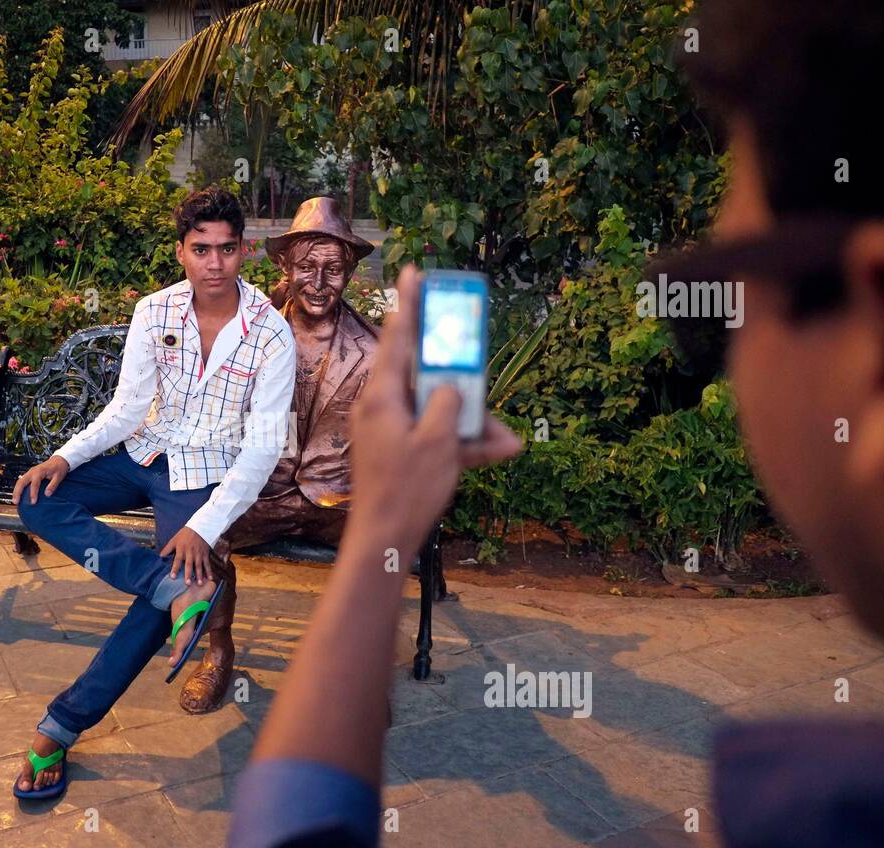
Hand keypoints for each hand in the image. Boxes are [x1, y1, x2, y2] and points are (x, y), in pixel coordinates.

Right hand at [11, 455, 70, 505]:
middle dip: (17, 492)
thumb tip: (47, 494)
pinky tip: (18, 495)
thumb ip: (53, 485)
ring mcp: (30, 472)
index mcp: (39, 472)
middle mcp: (32, 472)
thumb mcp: (58, 477)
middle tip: (16, 502)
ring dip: (16, 491)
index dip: (33, 493)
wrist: (58, 460)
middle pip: (21, 482)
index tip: (33, 502)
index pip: (34, 484)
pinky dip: (19, 488)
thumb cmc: (59, 468)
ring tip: (14, 501)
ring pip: (19, 481)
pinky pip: (22, 481)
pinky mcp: (30, 474)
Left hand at [159, 526, 213, 585]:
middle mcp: (190, 553)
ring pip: (199, 566)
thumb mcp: (175, 539)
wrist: (199, 527)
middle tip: (187, 583)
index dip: (175, 568)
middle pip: (189, 564)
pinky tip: (210, 578)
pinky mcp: (205, 554)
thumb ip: (168, 548)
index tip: (173, 577)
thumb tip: (160, 556)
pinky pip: (207, 564)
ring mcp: (198, 554)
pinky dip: (209, 571)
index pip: (177, 560)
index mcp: (182, 549)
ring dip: (199, 575)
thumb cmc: (185, 534)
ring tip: (199, 584)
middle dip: (188, 574)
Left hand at [348, 264, 523, 552]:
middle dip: (459, 371)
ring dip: (471, 419)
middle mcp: (381, 406)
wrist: (385, 539)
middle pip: (423, 370)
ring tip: (503, 439)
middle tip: (474, 350)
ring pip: (437, 407)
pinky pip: (436, 434)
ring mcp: (390, 428)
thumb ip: (450, 403)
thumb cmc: (406, 490)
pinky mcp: (401, 450)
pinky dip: (463, 442)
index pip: (397, 336)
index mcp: (382, 396)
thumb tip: (455, 387)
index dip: (409, 303)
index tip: (412, 271)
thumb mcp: (439, 442)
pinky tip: (499, 451)